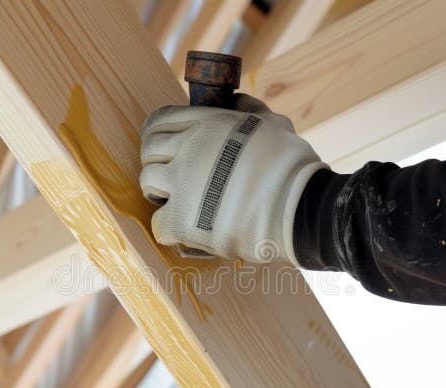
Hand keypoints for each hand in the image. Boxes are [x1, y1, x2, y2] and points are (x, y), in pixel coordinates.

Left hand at [139, 94, 326, 263]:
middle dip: (158, 162)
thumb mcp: (273, 121)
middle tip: (175, 178)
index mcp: (206, 122)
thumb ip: (249, 108)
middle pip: (148, 151)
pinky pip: (158, 222)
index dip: (159, 135)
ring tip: (181, 201)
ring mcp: (181, 183)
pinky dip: (169, 228)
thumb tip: (235, 99)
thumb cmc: (291, 165)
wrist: (297, 206)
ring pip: (147, 182)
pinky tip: (186, 229)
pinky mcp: (181, 218)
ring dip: (160, 192)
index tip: (166, 148)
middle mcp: (187, 148)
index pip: (160, 121)